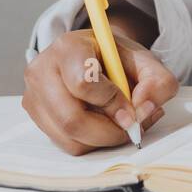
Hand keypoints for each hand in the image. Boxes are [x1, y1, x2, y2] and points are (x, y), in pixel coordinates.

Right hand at [22, 28, 178, 155]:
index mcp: (68, 47)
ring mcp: (34, 95)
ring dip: (103, 139)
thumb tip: (144, 108)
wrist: (96, 57)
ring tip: (119, 122)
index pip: (83, 83)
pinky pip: (66, 144)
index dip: (113, 102)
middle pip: (72, 120)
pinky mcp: (35, 116)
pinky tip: (102, 124)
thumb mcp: (145, 61)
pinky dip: (91, 142)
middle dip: (109, 131)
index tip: (133, 107)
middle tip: (131, 126)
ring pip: (69, 138)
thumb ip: (157, 82)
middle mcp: (42, 70)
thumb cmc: (117, 59)